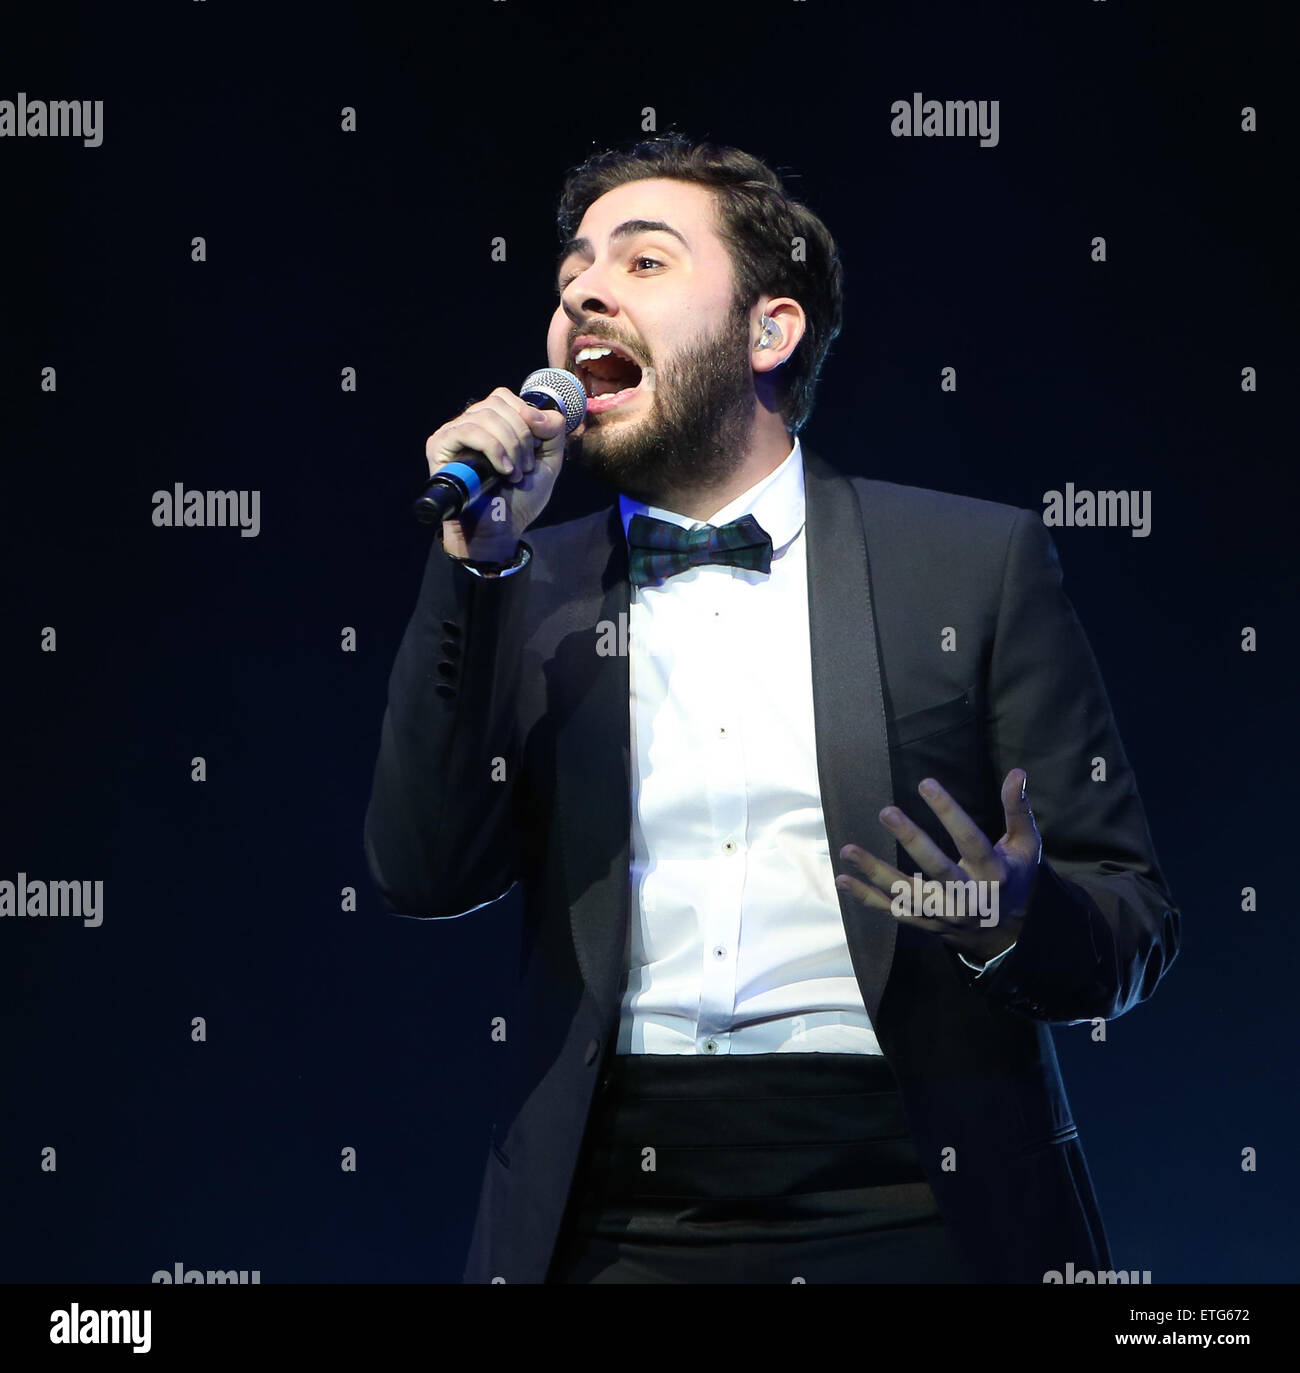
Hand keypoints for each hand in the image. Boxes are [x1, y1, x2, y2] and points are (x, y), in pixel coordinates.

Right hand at [425, 387, 567, 559]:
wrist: (499, 530)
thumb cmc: (518, 500)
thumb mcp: (547, 461)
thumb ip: (552, 431)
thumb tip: (534, 413)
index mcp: (490, 424)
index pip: (503, 396)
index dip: (524, 414)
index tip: (536, 446)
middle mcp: (469, 424)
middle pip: (497, 404)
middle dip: (521, 436)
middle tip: (525, 468)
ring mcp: (452, 434)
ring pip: (485, 416)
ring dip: (509, 446)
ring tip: (514, 474)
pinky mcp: (439, 446)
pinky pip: (468, 430)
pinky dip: (492, 448)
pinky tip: (501, 470)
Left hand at [834, 769, 1041, 965]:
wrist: (1006, 934)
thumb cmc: (1013, 878)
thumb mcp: (1026, 846)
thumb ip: (1018, 810)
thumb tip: (1017, 773)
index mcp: (995, 874)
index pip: (970, 840)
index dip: (949, 812)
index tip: (926, 783)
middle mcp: (969, 897)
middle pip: (937, 870)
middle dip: (911, 841)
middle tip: (886, 811)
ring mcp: (945, 915)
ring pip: (908, 894)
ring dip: (876, 873)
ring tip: (848, 850)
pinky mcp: (927, 924)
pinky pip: (893, 911)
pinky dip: (867, 898)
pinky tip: (843, 880)